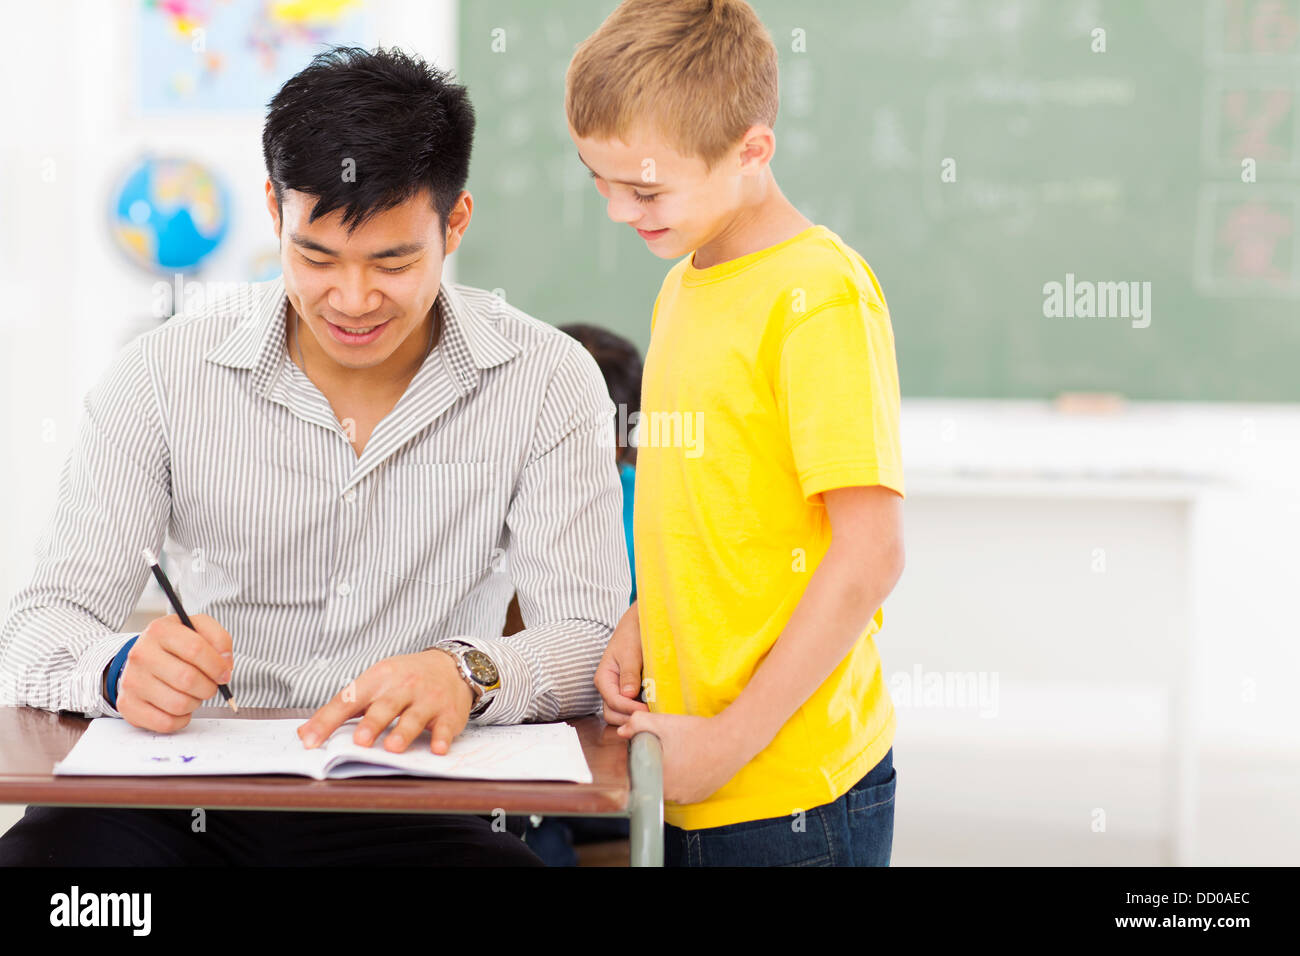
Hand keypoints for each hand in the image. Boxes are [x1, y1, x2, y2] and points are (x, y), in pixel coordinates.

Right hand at [114, 613, 233, 732]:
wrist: (144, 658)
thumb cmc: (177, 645)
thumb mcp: (198, 629)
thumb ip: (219, 639)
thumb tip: (225, 665)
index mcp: (160, 630)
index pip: (195, 649)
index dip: (217, 665)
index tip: (225, 674)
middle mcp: (141, 654)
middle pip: (187, 679)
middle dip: (209, 687)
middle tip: (210, 685)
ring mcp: (131, 681)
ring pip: (178, 704)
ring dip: (195, 703)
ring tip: (193, 694)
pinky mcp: (128, 705)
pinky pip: (165, 723)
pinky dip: (181, 719)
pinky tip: (180, 707)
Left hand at [297, 649, 473, 754]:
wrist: (451, 665)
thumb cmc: (404, 678)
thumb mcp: (374, 683)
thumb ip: (343, 708)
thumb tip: (305, 734)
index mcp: (378, 679)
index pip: (348, 700)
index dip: (328, 720)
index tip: (310, 741)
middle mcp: (403, 686)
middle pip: (385, 705)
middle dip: (372, 723)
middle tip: (360, 740)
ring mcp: (428, 699)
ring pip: (414, 716)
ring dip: (403, 732)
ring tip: (393, 748)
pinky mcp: (449, 712)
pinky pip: (445, 726)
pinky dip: (442, 737)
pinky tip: (438, 748)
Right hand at [594, 603, 647, 725]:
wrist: (638, 626)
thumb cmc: (631, 635)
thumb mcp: (630, 652)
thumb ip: (629, 673)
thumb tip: (627, 694)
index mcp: (604, 678)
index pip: (613, 701)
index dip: (630, 708)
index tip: (648, 710)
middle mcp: (609, 688)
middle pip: (612, 714)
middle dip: (629, 719)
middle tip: (650, 717)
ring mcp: (619, 692)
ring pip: (621, 714)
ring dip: (634, 717)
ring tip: (652, 714)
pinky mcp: (630, 693)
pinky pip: (632, 707)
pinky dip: (640, 711)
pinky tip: (654, 709)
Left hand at [617, 711, 750, 804]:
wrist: (732, 739)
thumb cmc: (698, 732)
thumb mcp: (665, 723)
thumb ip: (639, 724)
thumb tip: (622, 730)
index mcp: (660, 778)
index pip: (640, 776)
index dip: (641, 763)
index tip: (647, 753)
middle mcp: (673, 794)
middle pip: (654, 783)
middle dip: (656, 768)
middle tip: (664, 750)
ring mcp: (688, 797)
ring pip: (670, 788)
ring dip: (671, 775)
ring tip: (678, 755)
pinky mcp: (701, 796)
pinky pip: (685, 791)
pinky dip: (685, 780)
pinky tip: (690, 764)